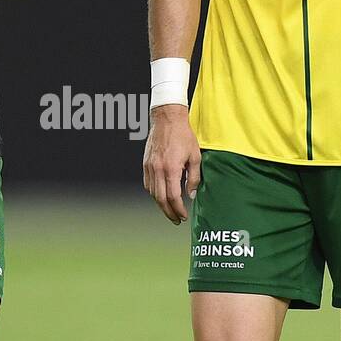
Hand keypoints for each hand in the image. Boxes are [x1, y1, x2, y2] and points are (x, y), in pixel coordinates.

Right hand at [142, 104, 201, 223]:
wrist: (167, 120)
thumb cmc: (183, 136)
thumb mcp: (195, 157)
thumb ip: (193, 178)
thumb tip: (191, 195)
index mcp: (171, 169)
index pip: (173, 197)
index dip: (178, 210)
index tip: (183, 216)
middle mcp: (158, 170)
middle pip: (160, 199)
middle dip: (169, 212)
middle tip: (177, 220)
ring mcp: (150, 167)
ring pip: (152, 193)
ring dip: (161, 205)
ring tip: (170, 211)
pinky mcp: (146, 164)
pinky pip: (148, 184)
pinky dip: (154, 194)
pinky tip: (161, 197)